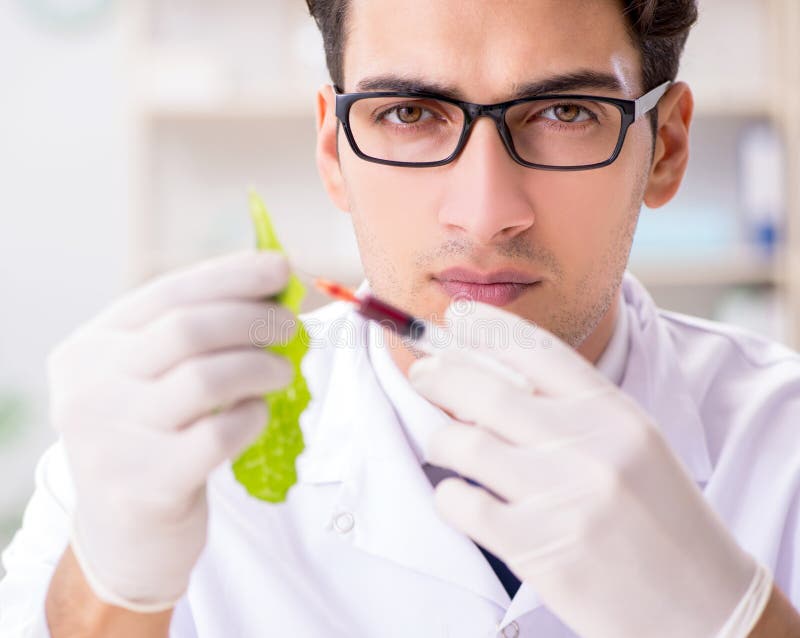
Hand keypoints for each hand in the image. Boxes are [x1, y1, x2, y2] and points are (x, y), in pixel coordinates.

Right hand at [47, 250, 295, 611]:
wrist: (124, 538)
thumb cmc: (151, 440)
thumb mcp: (149, 380)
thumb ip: (193, 335)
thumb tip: (272, 283)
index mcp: (91, 347)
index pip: (169, 293)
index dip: (231, 276)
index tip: (280, 267)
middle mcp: (90, 386)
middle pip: (190, 329)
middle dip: (254, 319)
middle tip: (290, 327)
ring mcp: (113, 437)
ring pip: (208, 377)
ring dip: (261, 367)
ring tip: (282, 373)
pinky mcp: (148, 484)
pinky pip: (221, 433)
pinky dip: (253, 416)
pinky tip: (256, 415)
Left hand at [409, 301, 769, 637]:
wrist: (702, 607)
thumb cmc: (662, 520)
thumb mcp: (633, 446)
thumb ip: (571, 411)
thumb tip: (489, 378)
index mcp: (614, 414)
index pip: (535, 350)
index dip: (486, 327)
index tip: (455, 318)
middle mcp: (587, 446)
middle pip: (485, 388)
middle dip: (439, 373)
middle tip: (422, 374)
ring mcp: (560, 496)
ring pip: (463, 441)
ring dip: (441, 439)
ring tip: (443, 443)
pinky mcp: (536, 547)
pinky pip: (460, 503)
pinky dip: (450, 496)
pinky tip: (462, 497)